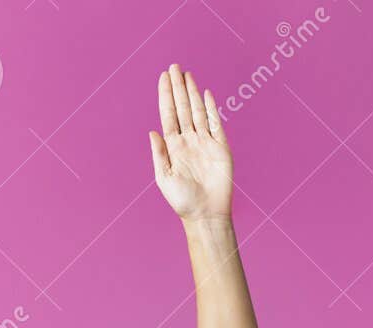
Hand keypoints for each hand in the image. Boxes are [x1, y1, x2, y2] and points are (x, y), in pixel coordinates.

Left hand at [150, 65, 232, 222]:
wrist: (206, 215)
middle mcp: (189, 141)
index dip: (165, 95)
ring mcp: (205, 143)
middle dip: (178, 87)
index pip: (168, 115)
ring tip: (186, 74)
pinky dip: (210, 109)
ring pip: (197, 111)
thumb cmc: (182, 201)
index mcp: (174, 146)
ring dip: (192, 93)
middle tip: (174, 67)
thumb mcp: (164, 178)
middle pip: (182, 108)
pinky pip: (215, 124)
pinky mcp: (220, 149)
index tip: (163, 77)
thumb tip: (152, 131)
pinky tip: (205, 94)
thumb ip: (158, 154)